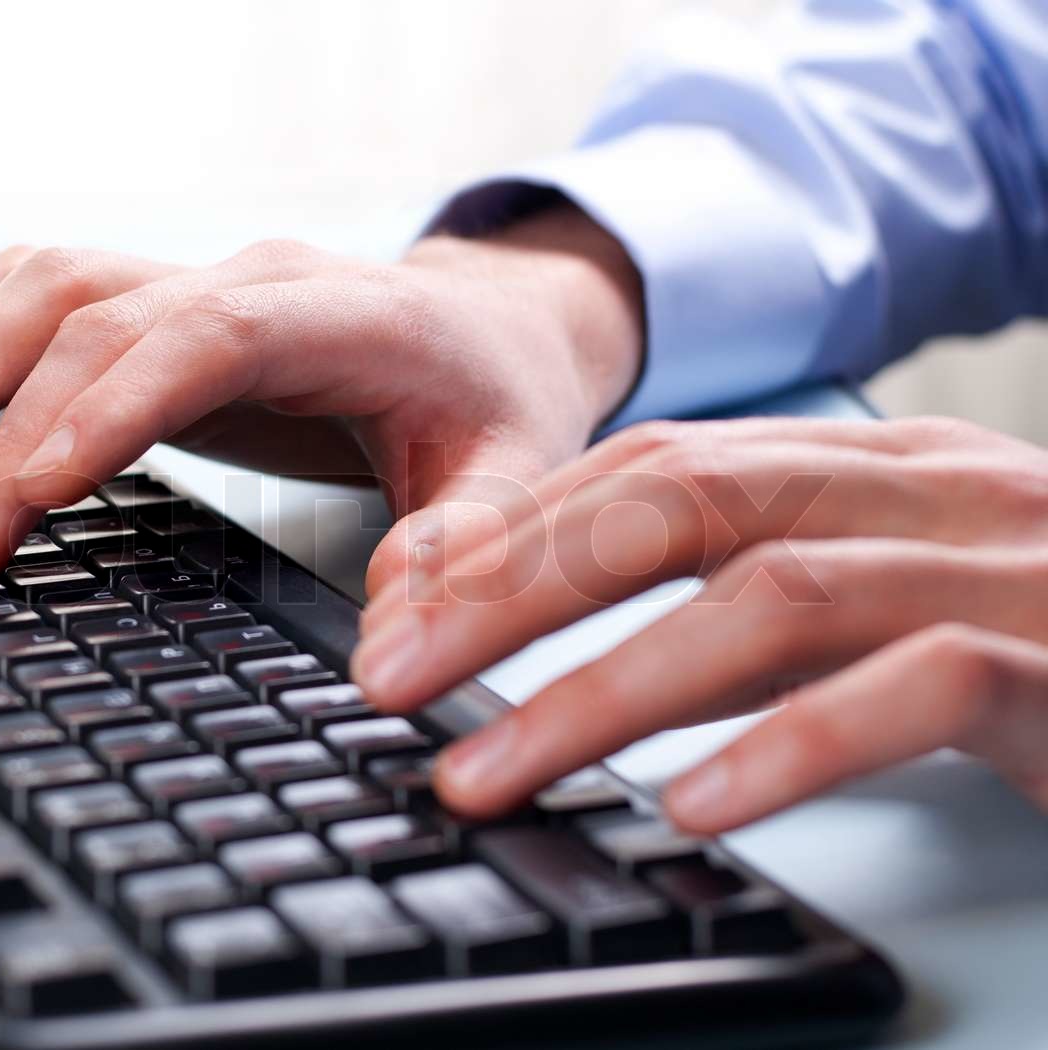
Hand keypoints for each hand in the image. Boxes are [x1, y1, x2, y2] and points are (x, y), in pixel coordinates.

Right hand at [0, 204, 643, 590]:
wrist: (491, 327)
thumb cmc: (499, 404)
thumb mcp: (519, 475)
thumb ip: (463, 552)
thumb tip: (390, 660)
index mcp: (343, 314)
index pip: (203, 338)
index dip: (108, 407)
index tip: (29, 491)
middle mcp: (251, 280)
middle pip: (96, 316)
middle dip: (5, 422)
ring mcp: (195, 279)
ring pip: (46, 287)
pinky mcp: (158, 304)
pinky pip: (38, 284)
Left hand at [354, 416, 1047, 829]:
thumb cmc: (1042, 650)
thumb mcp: (873, 606)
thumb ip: (742, 610)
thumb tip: (560, 663)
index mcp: (862, 464)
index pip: (644, 472)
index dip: (507, 539)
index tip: (396, 617)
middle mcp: (925, 490)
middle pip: (676, 508)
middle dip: (511, 597)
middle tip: (392, 684)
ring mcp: (1003, 568)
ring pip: (769, 597)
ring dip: (604, 690)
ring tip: (487, 773)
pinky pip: (915, 688)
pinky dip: (789, 746)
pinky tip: (689, 808)